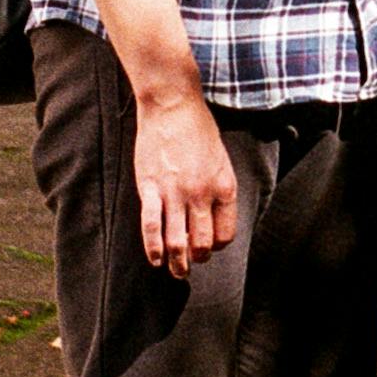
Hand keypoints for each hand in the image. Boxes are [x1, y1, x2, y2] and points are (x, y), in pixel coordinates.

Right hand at [133, 87, 237, 279]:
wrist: (173, 104)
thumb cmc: (198, 129)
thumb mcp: (220, 159)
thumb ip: (217, 189)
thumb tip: (211, 218)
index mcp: (224, 186)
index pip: (225, 234)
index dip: (216, 246)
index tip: (207, 246)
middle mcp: (202, 193)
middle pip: (202, 244)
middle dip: (196, 259)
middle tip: (189, 264)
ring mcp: (175, 192)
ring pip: (177, 242)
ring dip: (176, 263)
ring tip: (175, 271)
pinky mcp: (150, 187)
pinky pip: (152, 226)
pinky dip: (153, 248)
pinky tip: (155, 258)